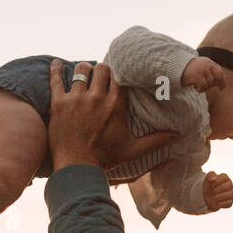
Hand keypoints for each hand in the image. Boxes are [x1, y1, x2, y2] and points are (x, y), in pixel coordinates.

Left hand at [48, 60, 178, 171]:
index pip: (120, 75)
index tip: (118, 73)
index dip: (119, 72)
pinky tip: (55, 63)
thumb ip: (156, 140)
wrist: (77, 168)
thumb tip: (177, 135)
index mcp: (115, 105)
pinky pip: (56, 80)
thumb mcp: (133, 149)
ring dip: (83, 70)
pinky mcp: (59, 103)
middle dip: (102, 70)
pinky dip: (55, 70)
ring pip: (80, 70)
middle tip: (100, 76)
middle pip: (101, 68)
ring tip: (84, 75)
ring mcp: (76, 99)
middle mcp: (96, 97)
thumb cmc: (106, 159)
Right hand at [182, 56, 225, 91]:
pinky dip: (199, 89)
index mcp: (209, 62)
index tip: (221, 89)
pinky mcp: (196, 76)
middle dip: (211, 85)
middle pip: (215, 79)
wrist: (176, 65)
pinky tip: (195, 87)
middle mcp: (207, 65)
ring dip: (204, 88)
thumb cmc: (190, 69)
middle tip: (204, 87)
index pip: (220, 72)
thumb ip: (210, 71)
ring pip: (209, 84)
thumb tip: (220, 84)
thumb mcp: (201, 67)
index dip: (222, 81)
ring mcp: (202, 70)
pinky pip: (202, 86)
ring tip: (198, 86)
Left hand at [203, 171, 232, 210]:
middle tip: (212, 191)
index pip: (224, 177)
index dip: (217, 181)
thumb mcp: (207, 179)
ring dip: (220, 196)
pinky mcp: (230, 202)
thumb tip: (214, 178)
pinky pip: (228, 204)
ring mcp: (231, 194)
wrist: (206, 197)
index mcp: (225, 178)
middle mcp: (230, 185)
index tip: (211, 185)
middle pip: (228, 186)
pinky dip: (221, 204)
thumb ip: (210, 175)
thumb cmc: (209, 186)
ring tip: (214, 197)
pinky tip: (216, 203)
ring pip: (230, 195)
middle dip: (218, 189)